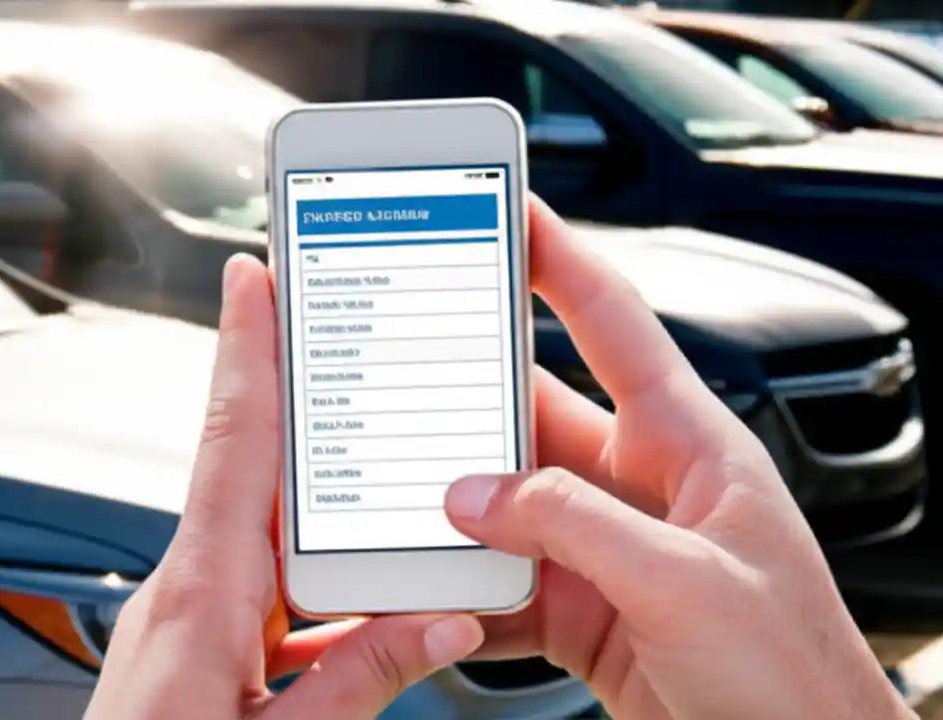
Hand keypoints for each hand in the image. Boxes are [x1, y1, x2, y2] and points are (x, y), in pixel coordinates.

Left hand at [85, 256, 483, 719]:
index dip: (244, 351)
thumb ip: (359, 680)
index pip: (233, 444)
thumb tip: (439, 618)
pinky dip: (318, 589)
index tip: (252, 275)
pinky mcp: (201, 652)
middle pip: (255, 476)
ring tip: (385, 494)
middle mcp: (190, 592)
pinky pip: (269, 595)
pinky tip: (365, 609)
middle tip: (338, 343)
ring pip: (270, 540)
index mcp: (201, 597)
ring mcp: (193, 621)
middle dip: (297, 407)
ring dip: (323, 516)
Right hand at [443, 199, 915, 719]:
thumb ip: (574, 527)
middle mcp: (639, 485)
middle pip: (535, 417)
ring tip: (401, 503)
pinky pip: (501, 579)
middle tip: (402, 379)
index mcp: (689, 445)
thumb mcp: (685, 580)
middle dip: (469, 404)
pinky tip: (433, 589)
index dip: (562, 261)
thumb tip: (473, 496)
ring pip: (506, 503)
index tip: (510, 215)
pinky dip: (461, 587)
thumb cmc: (792, 670)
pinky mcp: (580, 607)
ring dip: (455, 508)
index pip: (616, 326)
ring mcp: (604, 547)